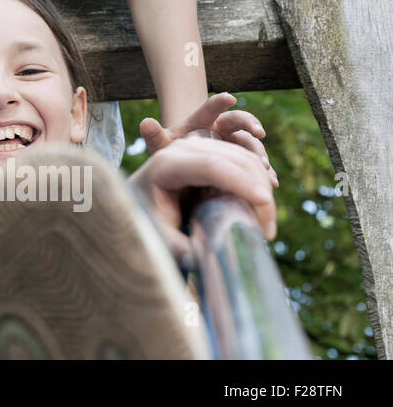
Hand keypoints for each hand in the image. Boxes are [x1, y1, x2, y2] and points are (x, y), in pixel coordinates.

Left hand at [129, 135, 277, 262]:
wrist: (140, 199)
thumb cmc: (146, 218)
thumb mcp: (157, 235)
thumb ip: (177, 247)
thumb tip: (202, 260)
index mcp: (165, 165)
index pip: (210, 165)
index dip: (240, 181)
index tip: (264, 203)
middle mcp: (182, 148)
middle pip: (234, 159)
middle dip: (258, 192)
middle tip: (266, 232)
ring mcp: (199, 146)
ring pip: (244, 158)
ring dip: (263, 189)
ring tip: (264, 226)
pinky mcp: (212, 151)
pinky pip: (244, 161)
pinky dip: (259, 183)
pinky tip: (260, 211)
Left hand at [139, 92, 277, 187]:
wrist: (186, 162)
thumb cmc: (173, 150)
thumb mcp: (162, 144)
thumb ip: (154, 136)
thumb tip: (144, 122)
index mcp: (203, 120)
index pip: (211, 108)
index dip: (219, 102)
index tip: (229, 97)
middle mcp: (223, 128)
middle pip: (239, 120)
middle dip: (250, 124)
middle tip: (259, 132)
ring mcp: (236, 144)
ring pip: (251, 144)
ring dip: (259, 153)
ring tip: (264, 166)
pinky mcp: (244, 161)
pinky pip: (256, 165)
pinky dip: (263, 173)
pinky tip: (272, 183)